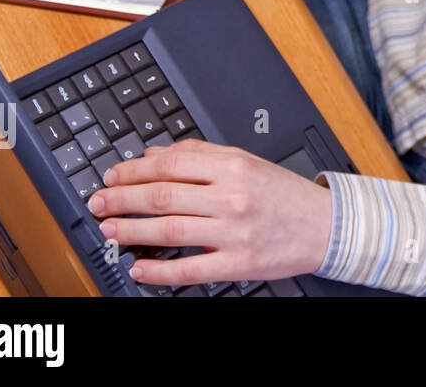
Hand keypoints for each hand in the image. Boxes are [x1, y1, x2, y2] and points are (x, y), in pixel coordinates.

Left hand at [87, 139, 333, 287]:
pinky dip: (159, 271)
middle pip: (163, 196)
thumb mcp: (247, 161)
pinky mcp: (239, 264)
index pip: (170, 165)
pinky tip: (139, 267)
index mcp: (233, 166)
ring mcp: (234, 232)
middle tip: (99, 202)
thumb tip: (156, 154)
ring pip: (170, 230)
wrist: (326, 225)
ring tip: (110, 229)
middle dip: (122, 199)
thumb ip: (201, 155)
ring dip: (132, 230)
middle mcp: (232, 197)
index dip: (133, 171)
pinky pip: (190, 270)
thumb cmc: (285, 194)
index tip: (112, 176)